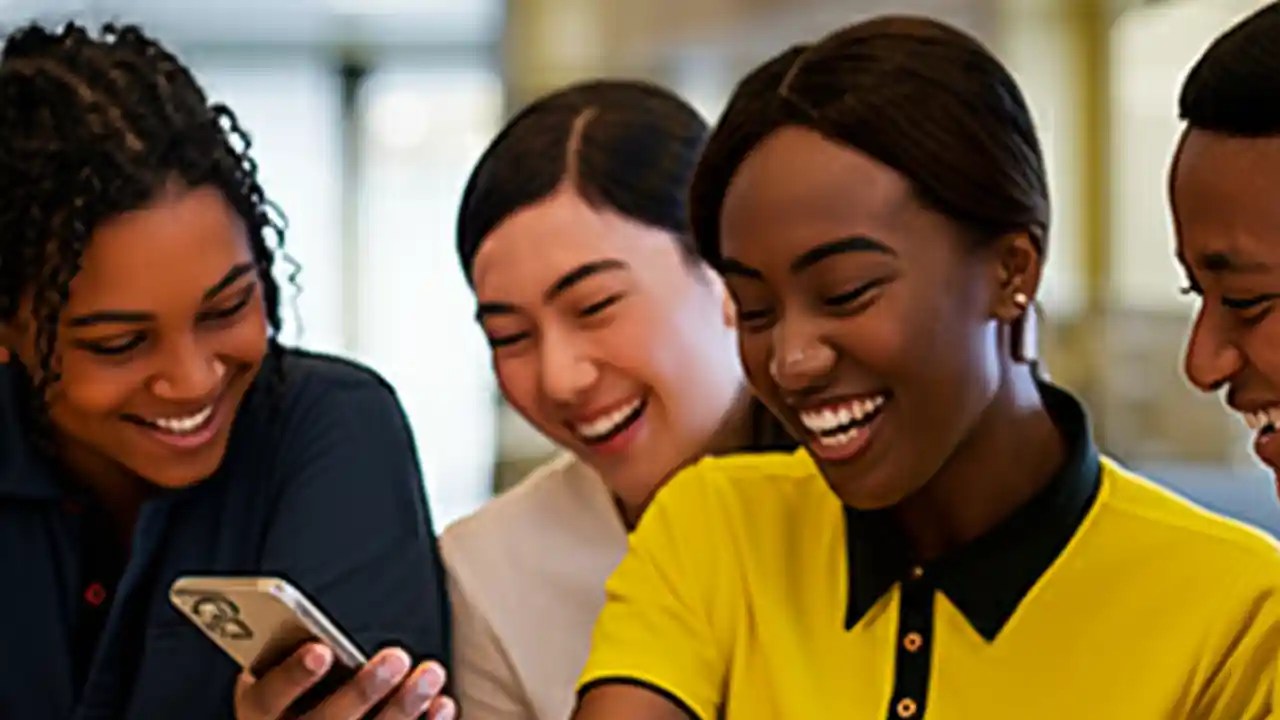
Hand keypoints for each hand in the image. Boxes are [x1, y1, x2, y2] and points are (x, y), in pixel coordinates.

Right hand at [234, 643, 455, 719]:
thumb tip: (333, 639)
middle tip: (397, 656)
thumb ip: (300, 656)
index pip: (266, 698)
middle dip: (363, 691)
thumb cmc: (298, 688)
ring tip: (430, 673)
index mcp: (258, 712)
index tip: (322, 650)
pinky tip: (442, 704)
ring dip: (403, 708)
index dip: (292, 676)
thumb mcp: (283, 671)